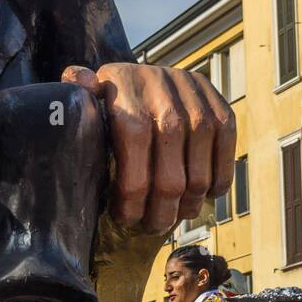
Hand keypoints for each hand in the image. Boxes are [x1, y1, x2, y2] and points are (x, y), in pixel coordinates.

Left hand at [61, 62, 235, 232]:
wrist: (150, 75)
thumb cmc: (111, 100)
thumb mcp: (87, 96)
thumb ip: (76, 92)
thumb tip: (76, 79)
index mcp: (126, 93)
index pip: (134, 153)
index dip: (132, 195)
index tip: (124, 216)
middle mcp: (166, 94)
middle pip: (170, 175)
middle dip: (160, 212)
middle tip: (150, 226)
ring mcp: (197, 102)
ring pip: (198, 174)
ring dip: (186, 206)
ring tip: (172, 218)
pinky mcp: (222, 108)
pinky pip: (225, 156)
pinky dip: (217, 184)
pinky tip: (201, 198)